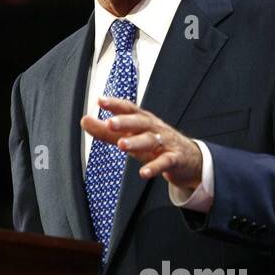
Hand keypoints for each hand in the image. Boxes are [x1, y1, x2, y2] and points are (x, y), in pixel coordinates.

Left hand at [81, 97, 202, 192]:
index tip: (101, 101)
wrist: (190, 159)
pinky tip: (144, 173)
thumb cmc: (157, 145)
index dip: (116, 104)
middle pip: (140, 122)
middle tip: (110, 123)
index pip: (129, 108)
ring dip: (136, 142)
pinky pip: (165, 162)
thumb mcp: (131, 137)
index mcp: (143, 121)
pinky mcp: (174, 159)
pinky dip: (155, 167)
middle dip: (125, 122)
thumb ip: (107, 132)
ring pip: (151, 140)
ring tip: (122, 145)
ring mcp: (165, 143)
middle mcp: (154, 129)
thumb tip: (84, 121)